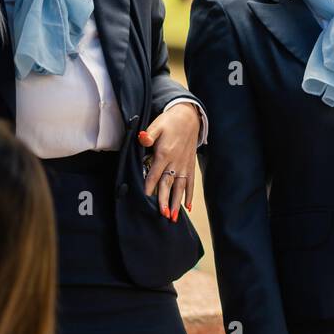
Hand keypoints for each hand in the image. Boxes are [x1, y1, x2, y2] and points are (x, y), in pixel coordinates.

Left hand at [139, 102, 200, 220]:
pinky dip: (189, 195)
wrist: (189, 117)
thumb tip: (142, 139)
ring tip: (174, 216)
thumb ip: (149, 134)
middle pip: (168, 184)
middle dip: (165, 200)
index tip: (146, 199)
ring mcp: (184, 165)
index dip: (149, 186)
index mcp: (165, 153)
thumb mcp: (157, 125)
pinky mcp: (190, 165)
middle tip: (163, 215)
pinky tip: (188, 207)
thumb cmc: (169, 122)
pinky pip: (190, 183)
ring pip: (180, 187)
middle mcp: (176, 162)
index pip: (155, 174)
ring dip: (177, 202)